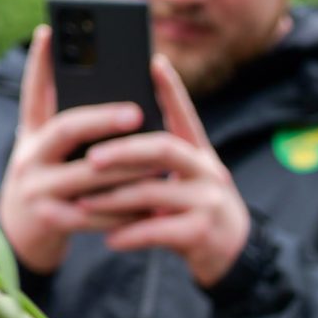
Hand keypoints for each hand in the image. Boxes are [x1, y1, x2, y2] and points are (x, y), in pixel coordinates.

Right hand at [0, 26, 168, 275]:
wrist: (21, 238)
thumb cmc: (50, 185)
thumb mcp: (49, 153)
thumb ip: (71, 130)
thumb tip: (123, 105)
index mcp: (30, 135)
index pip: (34, 93)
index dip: (39, 62)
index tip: (49, 31)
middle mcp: (27, 156)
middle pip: (66, 129)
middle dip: (102, 119)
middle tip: (136, 112)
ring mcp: (36, 189)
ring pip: (87, 174)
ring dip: (127, 168)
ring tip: (161, 160)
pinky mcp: (50, 220)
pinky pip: (95, 214)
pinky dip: (125, 211)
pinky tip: (152, 206)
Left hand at [72, 54, 251, 288]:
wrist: (234, 255)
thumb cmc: (197, 211)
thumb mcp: (189, 180)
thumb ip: (162, 161)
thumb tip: (110, 140)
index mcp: (201, 154)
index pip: (185, 115)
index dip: (171, 89)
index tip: (154, 62)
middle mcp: (209, 172)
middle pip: (163, 149)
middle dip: (122, 151)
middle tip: (90, 158)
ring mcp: (208, 203)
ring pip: (152, 192)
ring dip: (113, 199)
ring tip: (83, 203)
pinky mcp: (202, 233)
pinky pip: (156, 230)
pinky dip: (129, 234)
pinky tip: (110, 238)